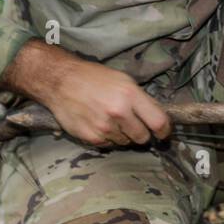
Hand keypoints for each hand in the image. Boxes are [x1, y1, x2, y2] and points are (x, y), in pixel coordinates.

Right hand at [0, 40, 170, 148]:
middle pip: (143, 137)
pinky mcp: (91, 137)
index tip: (163, 133)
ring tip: (110, 120)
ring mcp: (104, 127)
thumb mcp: (123, 80)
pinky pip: (108, 145)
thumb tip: (157, 117)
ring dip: (123, 135)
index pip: (158, 122)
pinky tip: (98, 124)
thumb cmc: (93, 78)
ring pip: (125, 142)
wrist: (60, 81)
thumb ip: (140, 99)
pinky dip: (107, 138)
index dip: (164, 130)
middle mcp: (119, 112)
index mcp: (130, 95)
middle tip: (133, 125)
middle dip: (142, 133)